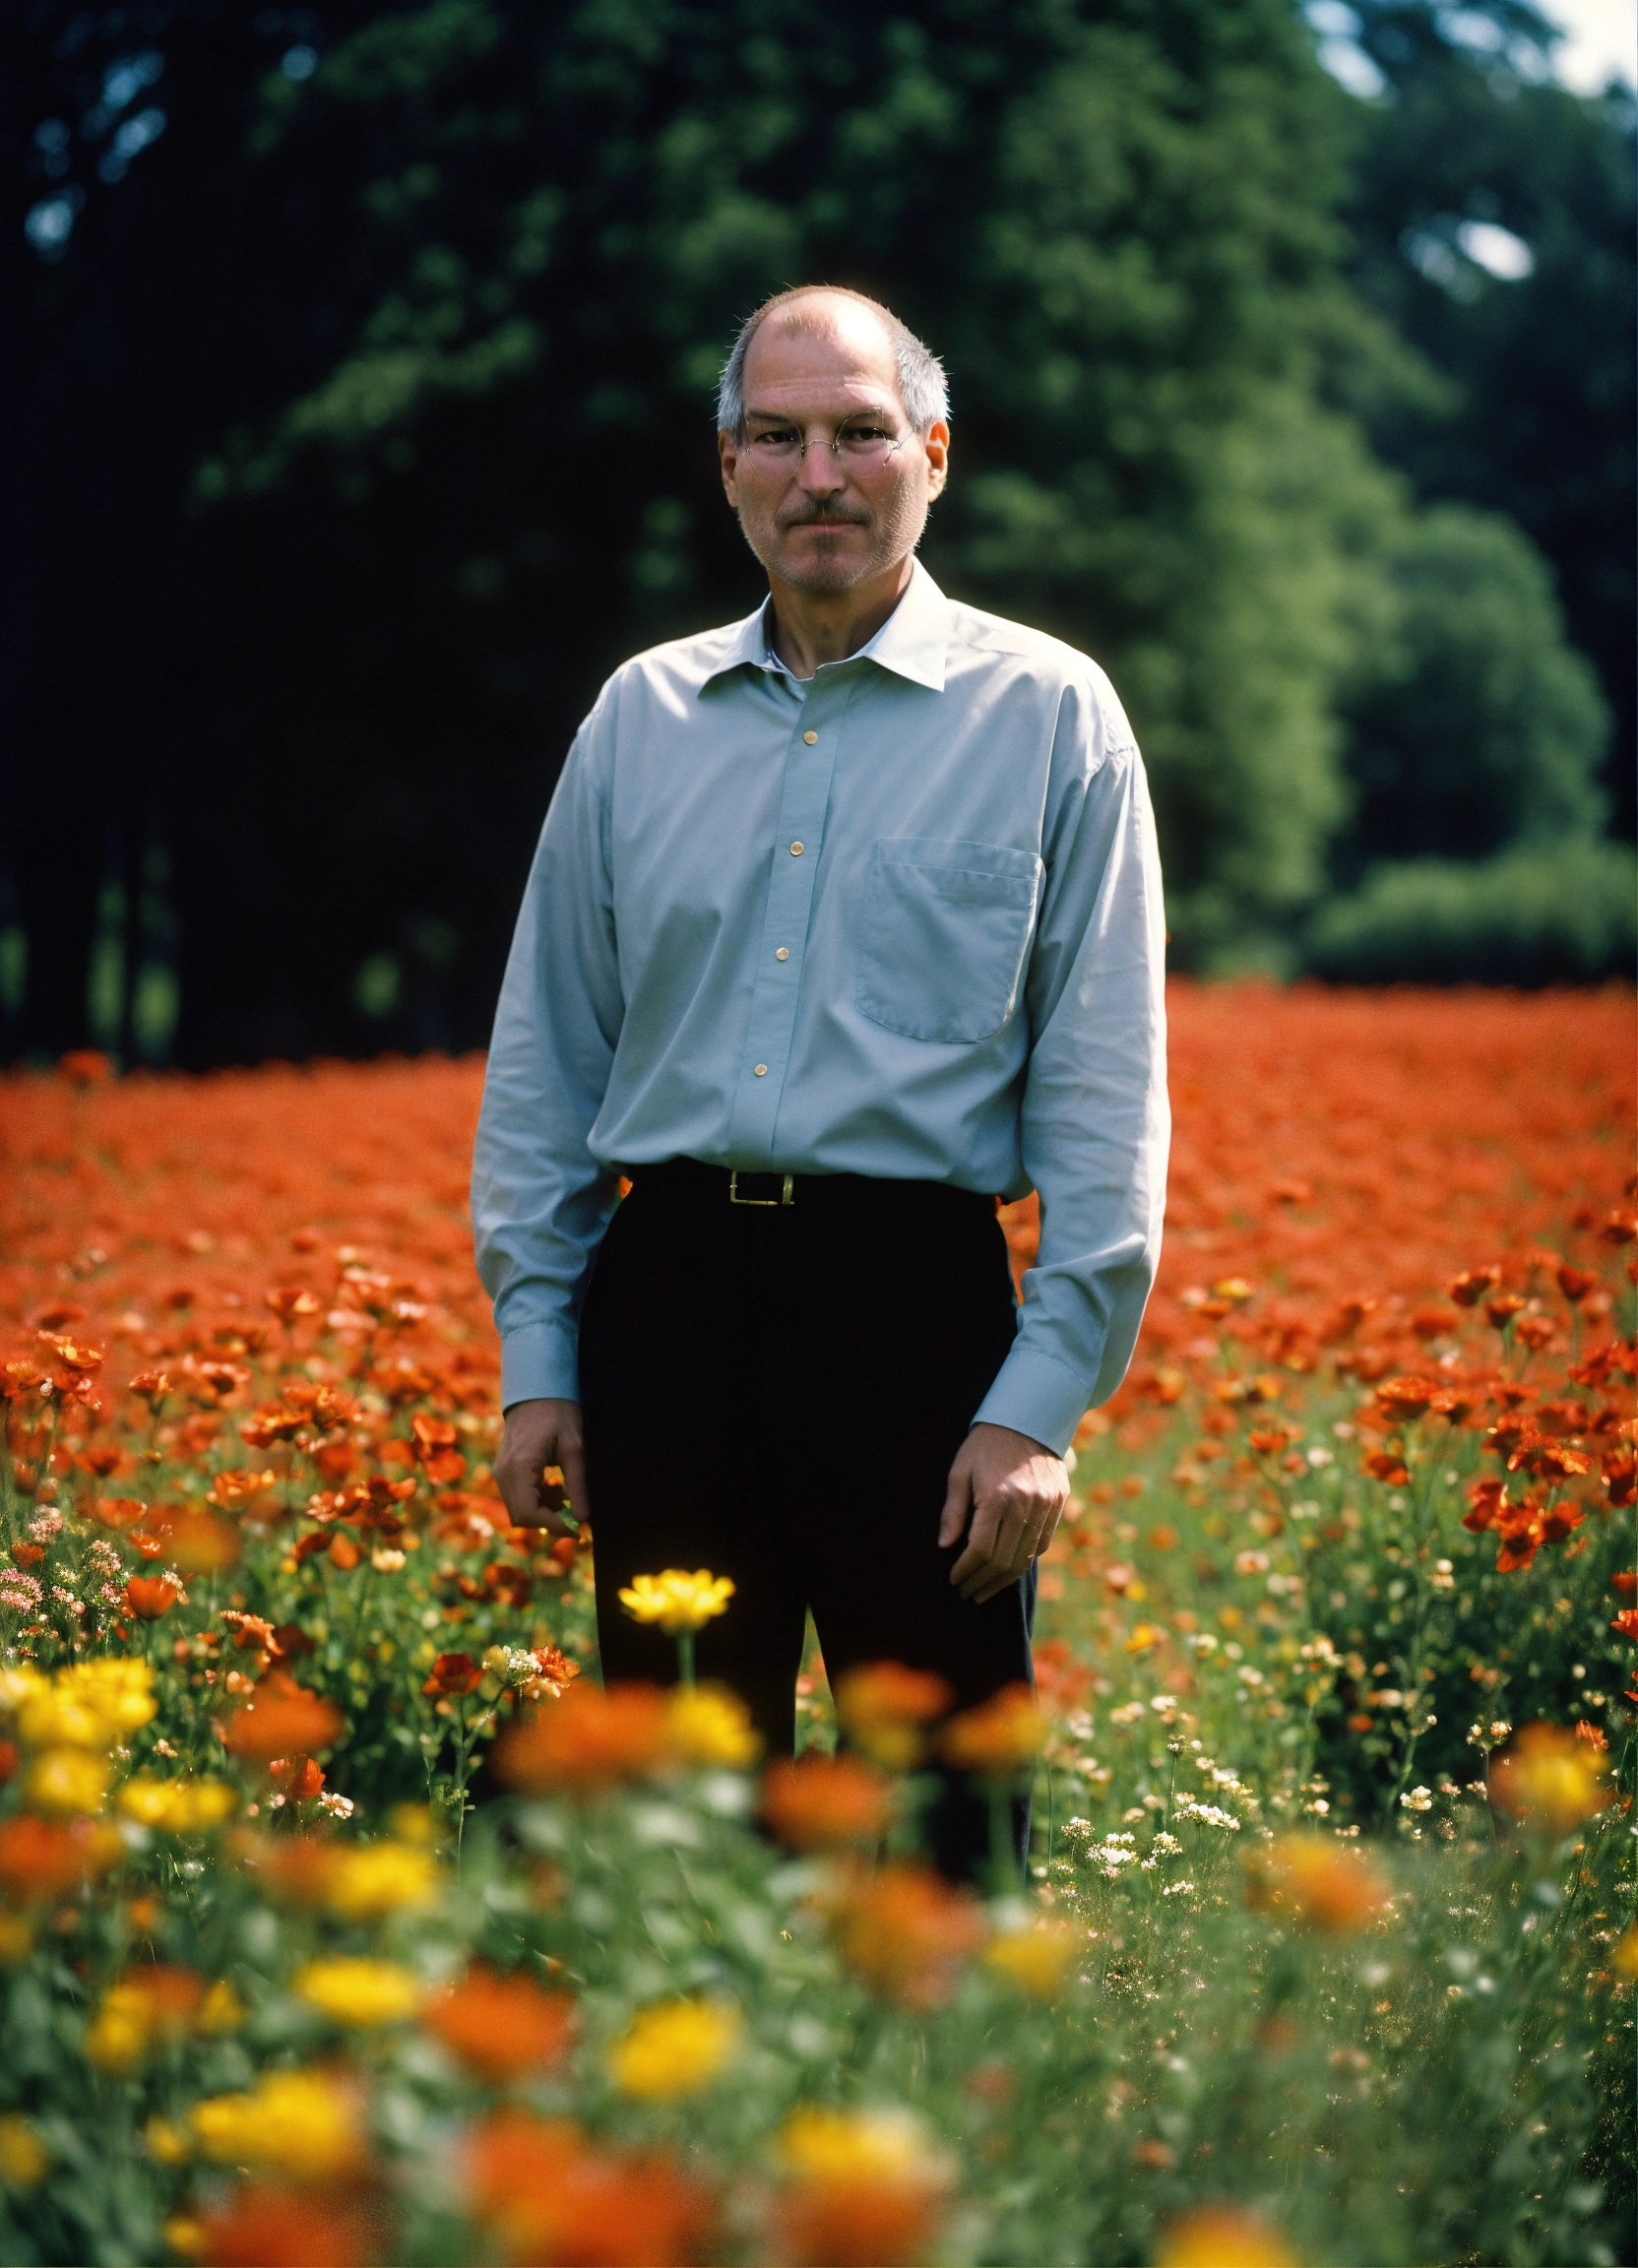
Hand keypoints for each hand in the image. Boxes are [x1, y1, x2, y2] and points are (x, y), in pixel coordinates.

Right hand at [494, 1397, 588, 1535]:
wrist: (536, 1390)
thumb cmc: (558, 1413)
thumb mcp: (574, 1448)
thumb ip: (577, 1485)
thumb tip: (583, 1519)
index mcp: (519, 1466)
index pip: (529, 1513)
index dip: (554, 1526)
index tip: (578, 1530)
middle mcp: (504, 1472)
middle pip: (521, 1516)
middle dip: (549, 1522)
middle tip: (577, 1518)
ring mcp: (501, 1472)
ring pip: (519, 1509)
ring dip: (544, 1512)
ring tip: (569, 1497)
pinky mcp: (504, 1470)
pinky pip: (518, 1498)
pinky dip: (538, 1501)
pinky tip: (558, 1490)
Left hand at [939, 1422, 1068, 1604]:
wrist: (1027, 1418)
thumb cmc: (985, 1445)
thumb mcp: (960, 1472)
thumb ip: (953, 1511)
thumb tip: (944, 1546)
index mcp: (997, 1497)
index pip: (980, 1549)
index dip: (965, 1570)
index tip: (954, 1580)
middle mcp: (1024, 1505)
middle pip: (1003, 1560)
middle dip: (982, 1581)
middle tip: (968, 1593)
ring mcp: (1045, 1505)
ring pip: (1025, 1557)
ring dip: (1004, 1579)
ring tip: (986, 1589)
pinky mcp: (1058, 1503)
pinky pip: (1043, 1544)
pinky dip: (1025, 1560)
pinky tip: (1009, 1567)